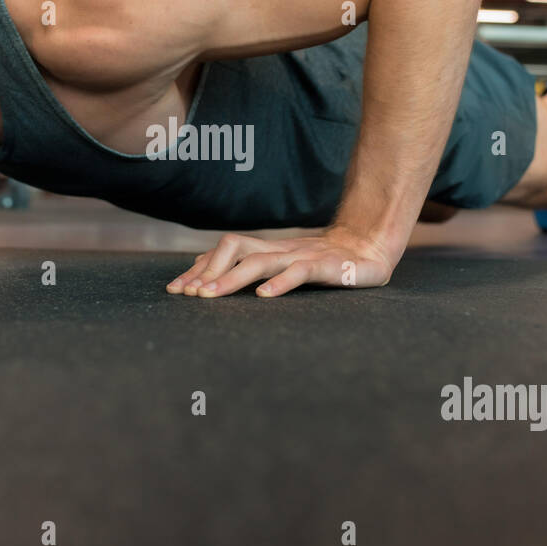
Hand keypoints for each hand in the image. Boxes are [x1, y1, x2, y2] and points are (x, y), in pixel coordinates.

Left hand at [166, 226, 394, 297]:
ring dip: (232, 278)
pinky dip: (280, 283)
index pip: (224, 252)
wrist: (370, 248)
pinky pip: (299, 271)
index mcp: (268, 250)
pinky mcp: (326, 265)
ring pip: (260, 261)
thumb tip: (210, 279)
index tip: (175, 290)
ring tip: (211, 296)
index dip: (198, 269)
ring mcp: (301, 255)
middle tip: (189, 295)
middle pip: (234, 248)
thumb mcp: (285, 266)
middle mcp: (279, 249)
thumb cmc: (325, 261)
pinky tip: (264, 297)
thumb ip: (253, 269)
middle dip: (208, 270)